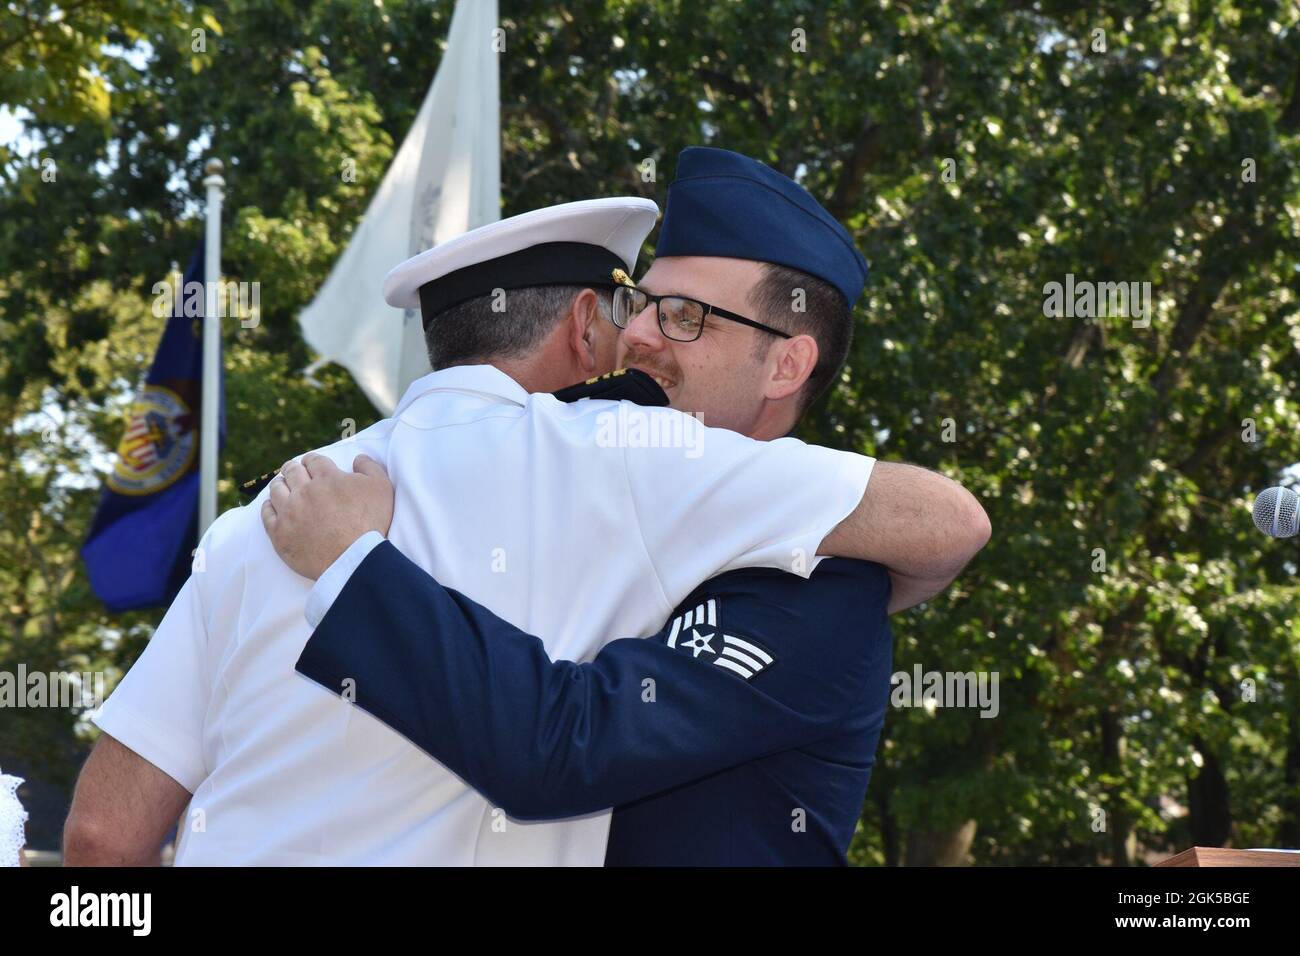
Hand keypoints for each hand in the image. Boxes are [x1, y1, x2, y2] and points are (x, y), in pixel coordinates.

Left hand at [260, 453, 393, 579]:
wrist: (353, 559)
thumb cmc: (370, 523)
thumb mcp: (381, 488)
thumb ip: (370, 466)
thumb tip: (358, 458)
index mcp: (327, 477)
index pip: (313, 460)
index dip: (312, 460)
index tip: (312, 464)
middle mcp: (304, 490)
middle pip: (291, 471)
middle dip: (293, 468)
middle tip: (293, 470)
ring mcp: (289, 512)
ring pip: (276, 489)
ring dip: (280, 484)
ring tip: (282, 485)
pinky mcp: (279, 533)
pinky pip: (266, 513)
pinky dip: (269, 506)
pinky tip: (272, 506)